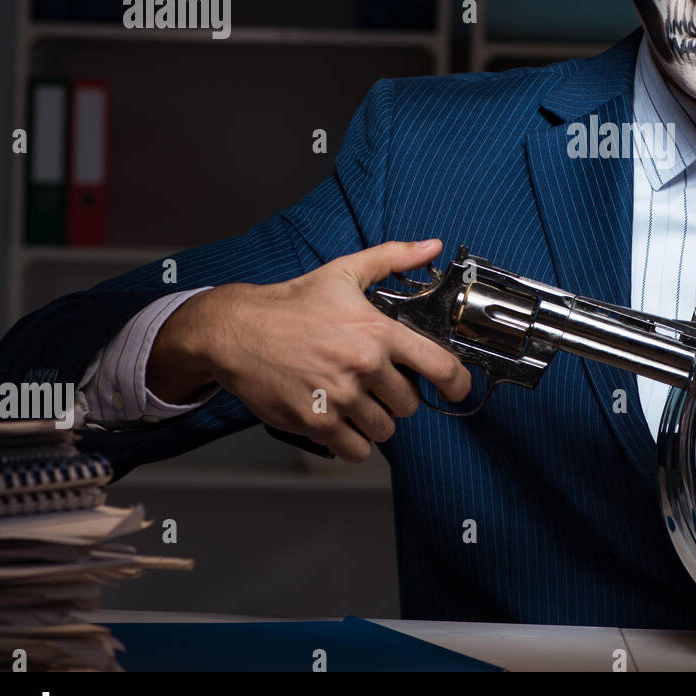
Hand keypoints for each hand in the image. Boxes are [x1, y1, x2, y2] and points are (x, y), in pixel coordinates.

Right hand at [147, 240, 471, 461]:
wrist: (236, 331)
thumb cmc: (292, 303)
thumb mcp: (345, 272)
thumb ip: (393, 258)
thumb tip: (432, 246)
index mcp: (377, 332)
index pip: (439, 366)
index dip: (458, 383)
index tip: (458, 389)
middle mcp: (363, 366)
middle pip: (409, 404)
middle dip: (398, 397)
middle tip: (377, 384)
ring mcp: (340, 397)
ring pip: (384, 429)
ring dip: (376, 421)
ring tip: (356, 400)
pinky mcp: (316, 422)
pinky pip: (356, 450)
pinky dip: (354, 442)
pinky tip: (342, 422)